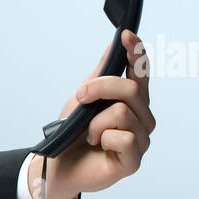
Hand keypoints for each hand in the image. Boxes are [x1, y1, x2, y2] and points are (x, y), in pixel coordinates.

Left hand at [32, 30, 154, 198]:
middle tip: (80, 99)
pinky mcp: (134, 160)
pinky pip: (124, 137)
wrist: (57, 164)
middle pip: (131, 89)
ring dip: (96, 122)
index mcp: (132, 100)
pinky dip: (103, 138)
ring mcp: (141, 139)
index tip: (125, 34)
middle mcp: (142, 117)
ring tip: (89, 134)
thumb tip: (113, 45)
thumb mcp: (82, 98)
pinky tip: (98, 145)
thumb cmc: (72, 132)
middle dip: (100, 88)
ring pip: (123, 113)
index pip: (141, 71)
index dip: (136, 51)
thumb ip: (100, 74)